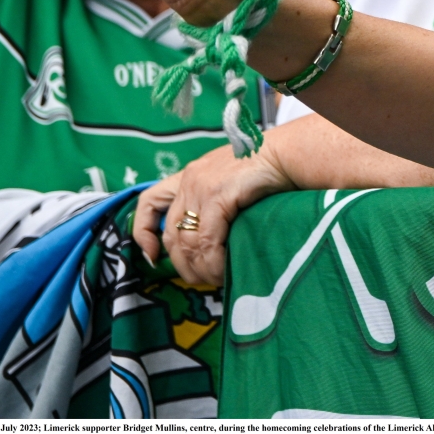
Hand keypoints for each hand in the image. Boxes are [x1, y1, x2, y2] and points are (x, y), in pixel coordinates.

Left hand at [132, 143, 291, 286]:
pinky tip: (224, 271)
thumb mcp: (232, 182)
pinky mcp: (217, 196)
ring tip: (216, 280)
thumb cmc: (269, 170)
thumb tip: (213, 240)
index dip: (143, 232)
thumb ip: (215, 202)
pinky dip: (213, 261)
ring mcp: (200, 187)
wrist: (290, 153)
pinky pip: (207, 240)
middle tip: (200, 280)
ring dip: (200, 268)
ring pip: (187, 241)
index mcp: (190, 175)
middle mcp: (189, 180)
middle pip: (170, 233)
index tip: (153, 256)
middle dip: (182, 264)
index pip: (149, 202)